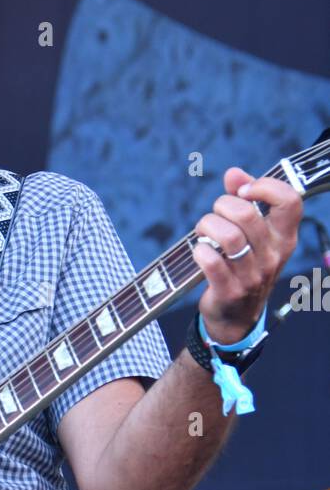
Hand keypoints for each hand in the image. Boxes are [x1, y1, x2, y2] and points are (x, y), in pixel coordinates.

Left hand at [193, 168, 301, 344]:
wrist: (236, 316)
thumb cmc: (242, 266)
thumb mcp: (253, 235)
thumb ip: (244, 200)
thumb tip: (233, 173)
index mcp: (284, 238)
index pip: (290, 201)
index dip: (265, 186)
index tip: (244, 189)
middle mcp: (273, 257)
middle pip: (247, 215)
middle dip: (222, 206)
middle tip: (215, 215)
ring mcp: (253, 276)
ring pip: (228, 237)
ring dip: (208, 226)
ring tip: (203, 231)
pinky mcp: (230, 292)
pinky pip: (211, 263)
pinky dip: (200, 251)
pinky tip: (200, 251)